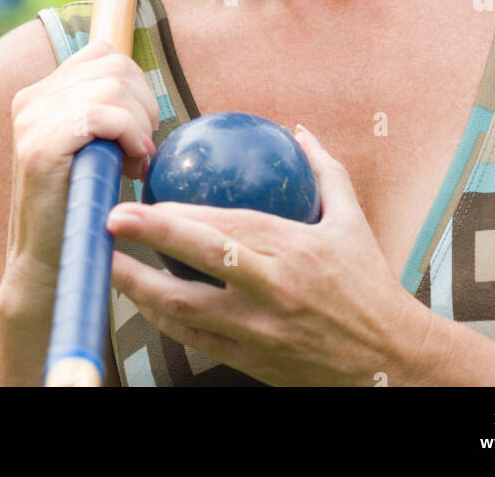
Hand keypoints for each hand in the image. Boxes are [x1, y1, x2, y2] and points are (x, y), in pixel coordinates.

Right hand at [5, 39, 159, 282]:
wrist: (50, 262)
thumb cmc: (83, 204)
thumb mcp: (95, 145)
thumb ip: (106, 108)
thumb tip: (142, 81)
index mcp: (41, 93)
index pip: (104, 53)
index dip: (135, 85)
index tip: (139, 128)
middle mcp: (31, 99)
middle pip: (115, 66)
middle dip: (143, 105)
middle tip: (141, 149)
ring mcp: (31, 120)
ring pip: (113, 87)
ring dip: (138, 125)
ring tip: (134, 162)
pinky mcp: (40, 146)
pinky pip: (102, 114)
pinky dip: (129, 135)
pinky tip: (131, 163)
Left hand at [107, 125, 430, 386]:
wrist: (387, 362)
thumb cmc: (369, 285)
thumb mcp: (352, 221)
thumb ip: (325, 171)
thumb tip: (299, 131)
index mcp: (294, 250)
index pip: (224, 226)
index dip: (177, 213)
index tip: (142, 196)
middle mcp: (271, 291)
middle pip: (198, 261)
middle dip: (147, 239)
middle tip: (108, 220)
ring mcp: (258, 331)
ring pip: (185, 310)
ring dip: (140, 287)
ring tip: (106, 265)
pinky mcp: (251, 361)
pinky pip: (195, 341)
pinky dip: (164, 320)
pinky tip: (142, 301)